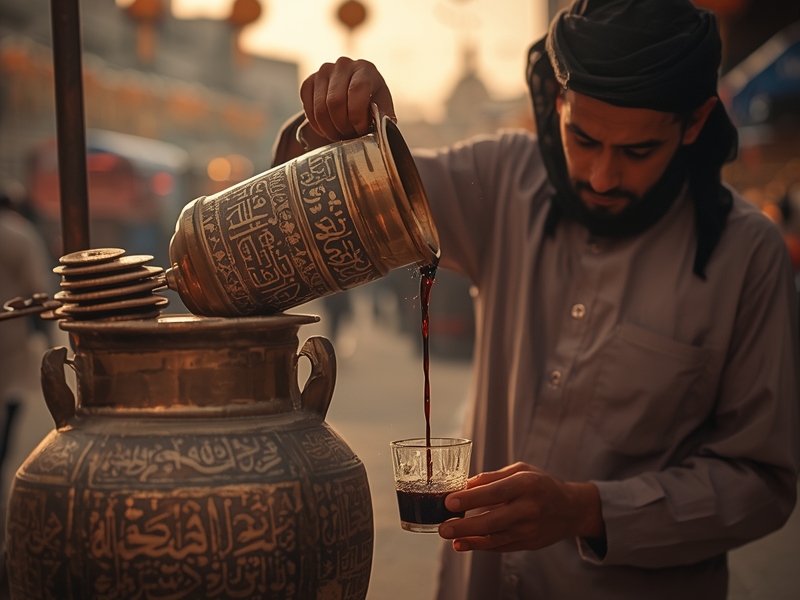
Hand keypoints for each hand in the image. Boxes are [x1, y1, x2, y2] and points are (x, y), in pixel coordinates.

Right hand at [300, 57, 395, 142]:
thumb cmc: (370, 102)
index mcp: (365, 69)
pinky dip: (317, 125)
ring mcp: (324, 71)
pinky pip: (308, 108)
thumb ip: (384, 117)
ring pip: (320, 108)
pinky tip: (327, 128)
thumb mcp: (382, 107)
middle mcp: (343, 65)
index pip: (357, 89)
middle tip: (348, 136)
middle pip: (335, 101)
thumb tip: (383, 126)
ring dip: (329, 129)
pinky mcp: (309, 81)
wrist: (352, 94)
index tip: (360, 129)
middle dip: (342, 126)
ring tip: (339, 135)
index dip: (357, 115)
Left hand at [438, 462, 604, 551]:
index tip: (449, 501)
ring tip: (449, 537)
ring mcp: (530, 529)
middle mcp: (529, 508)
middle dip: (465, 526)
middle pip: (493, 520)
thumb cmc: (541, 484)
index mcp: (527, 484)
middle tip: (443, 527)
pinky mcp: (528, 543)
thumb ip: (493, 477)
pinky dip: (481, 546)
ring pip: (495, 538)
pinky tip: (464, 544)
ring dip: (470, 539)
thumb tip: (465, 484)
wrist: (571, 509)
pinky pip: (501, 546)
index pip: (495, 492)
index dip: (471, 498)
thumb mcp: (521, 471)